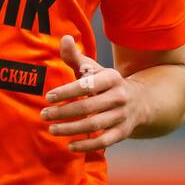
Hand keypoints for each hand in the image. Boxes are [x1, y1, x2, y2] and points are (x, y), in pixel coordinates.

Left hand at [40, 34, 136, 151]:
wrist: (140, 101)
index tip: (48, 97)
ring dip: (70, 129)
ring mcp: (123, 116)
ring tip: (52, 129)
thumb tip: (64, 38)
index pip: (87, 85)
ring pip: (94, 125)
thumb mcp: (93, 68)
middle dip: (63, 112)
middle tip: (44, 114)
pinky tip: (69, 146)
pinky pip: (104, 141)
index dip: (66, 92)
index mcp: (112, 78)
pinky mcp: (124, 132)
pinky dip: (87, 146)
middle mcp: (120, 96)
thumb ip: (75, 56)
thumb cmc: (105, 83)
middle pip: (88, 107)